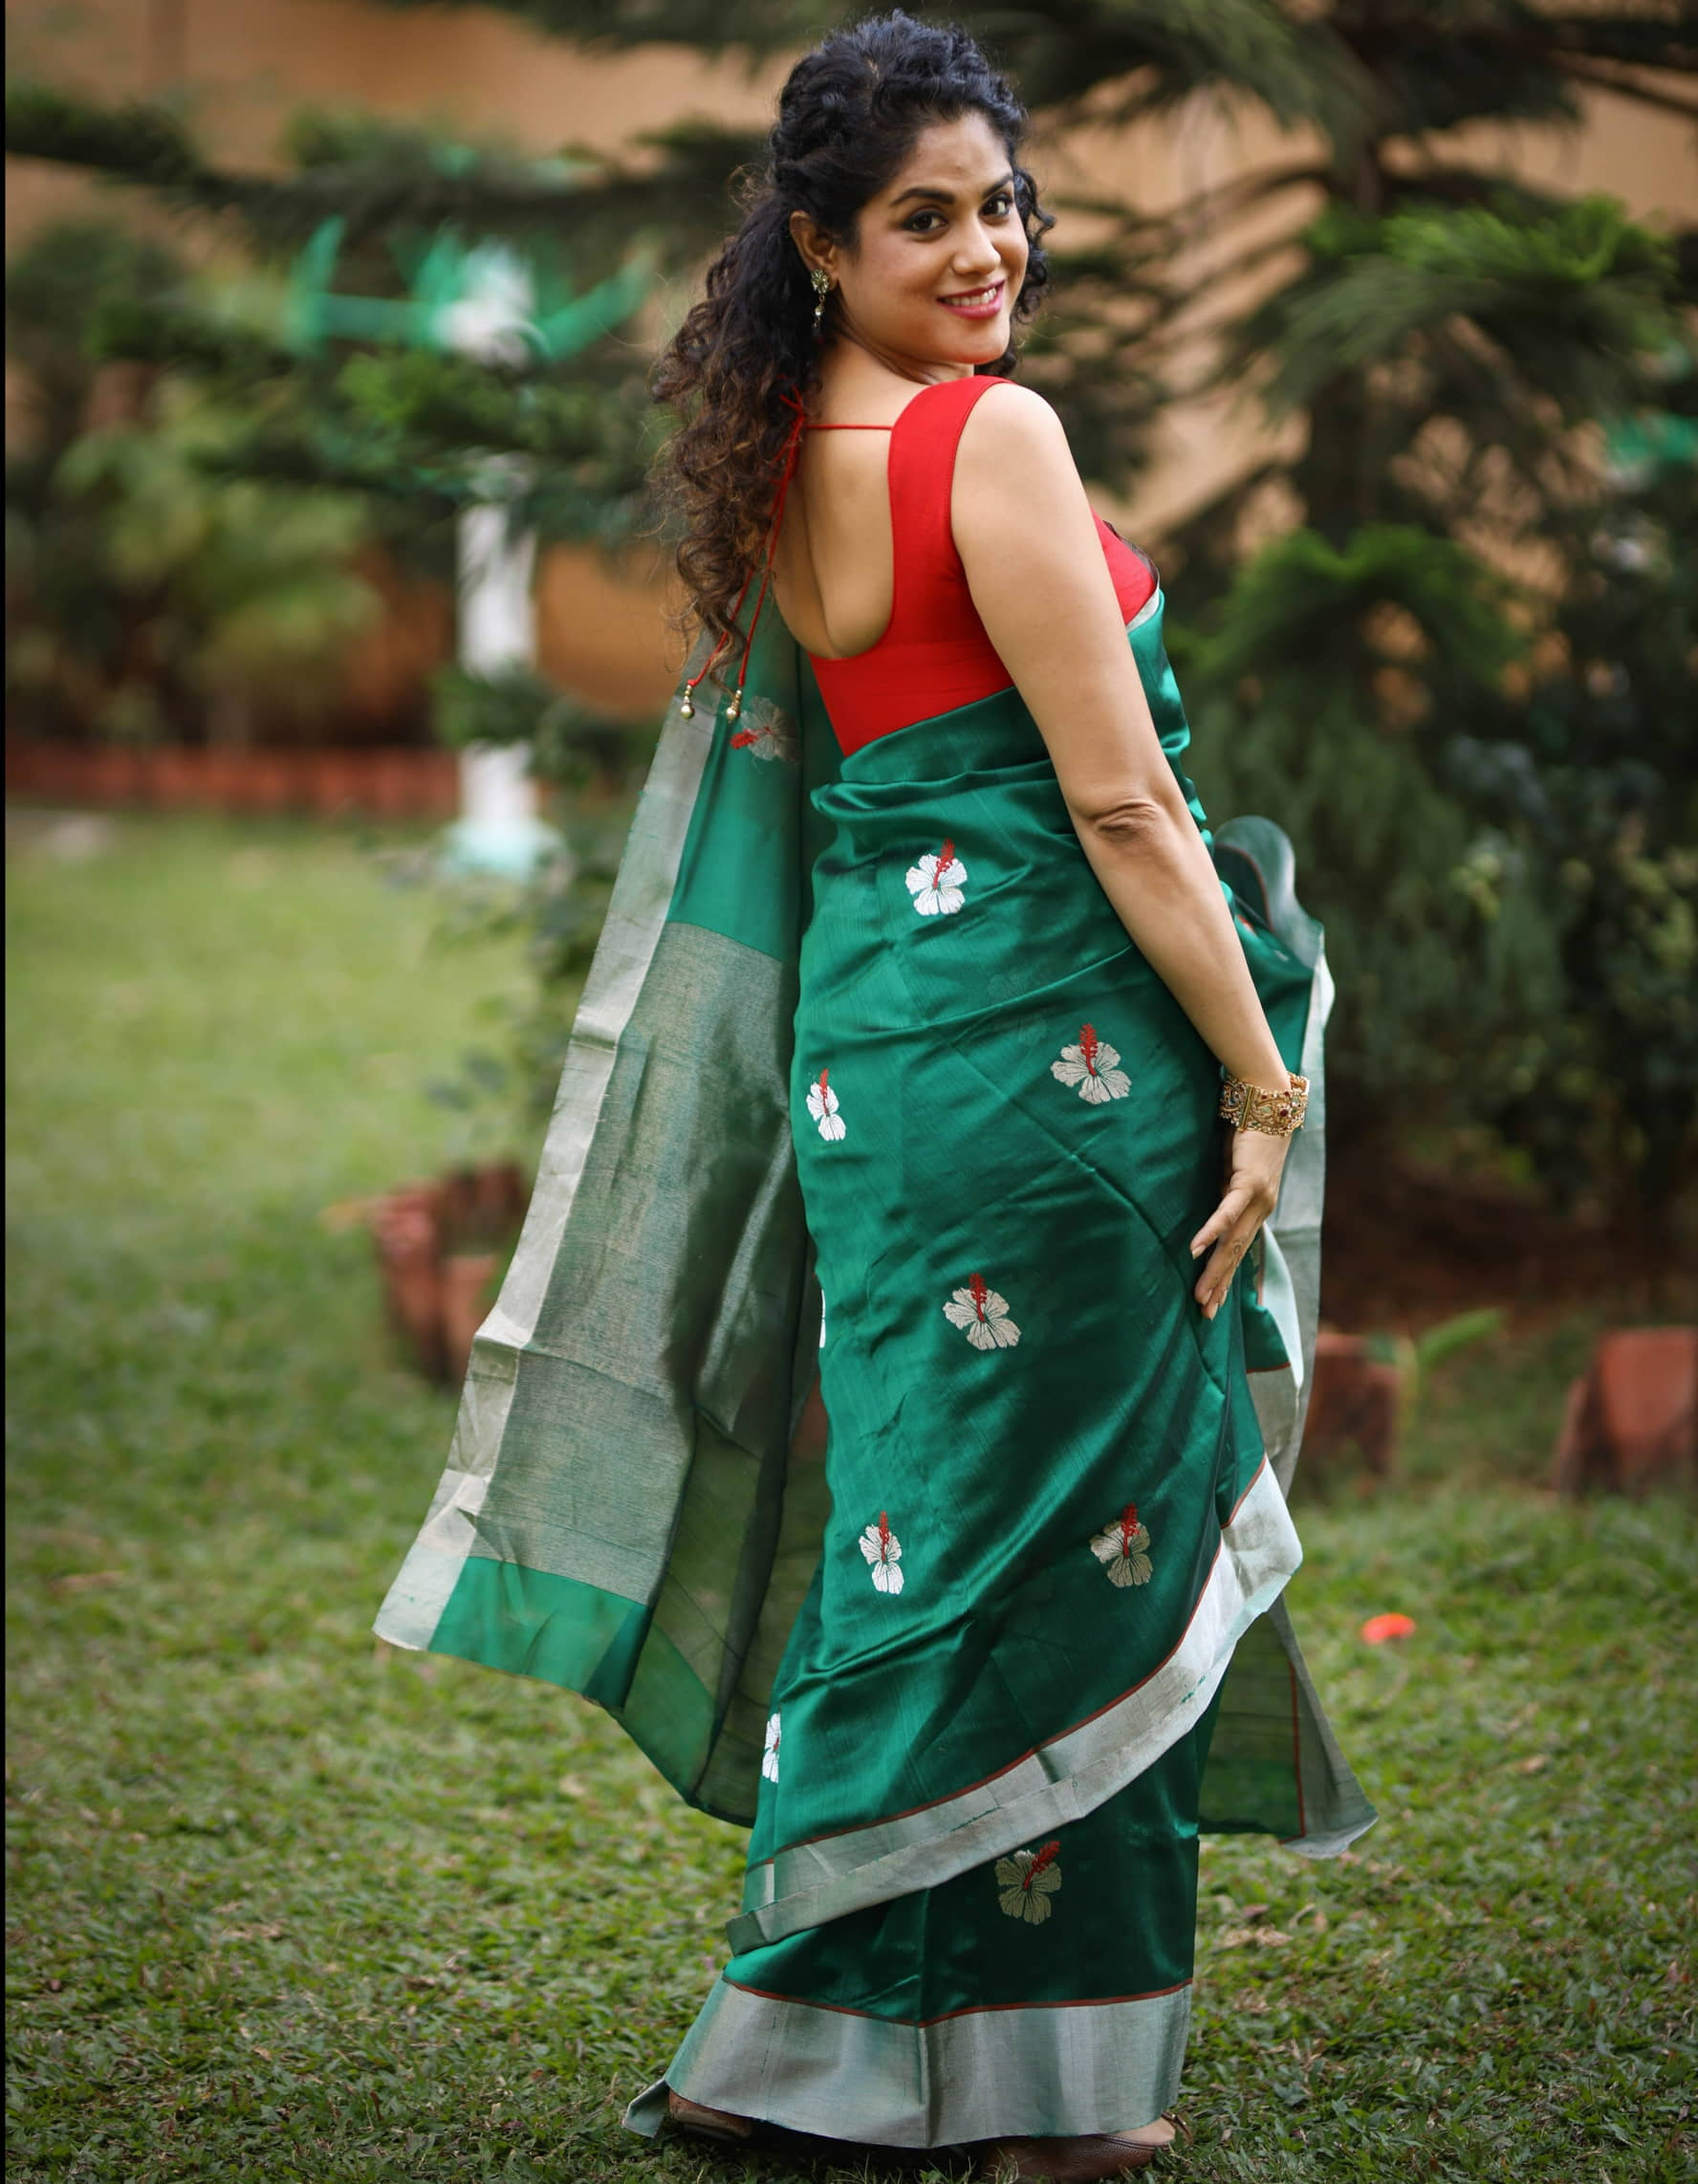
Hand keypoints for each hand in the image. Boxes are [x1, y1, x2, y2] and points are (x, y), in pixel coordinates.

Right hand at [1189, 1125, 1289, 1320]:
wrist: (1268, 1101)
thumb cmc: (1247, 1133)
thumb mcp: (1231, 1170)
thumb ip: (1224, 1192)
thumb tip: (1210, 1212)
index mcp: (1257, 1209)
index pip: (1239, 1251)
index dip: (1226, 1278)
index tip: (1214, 1303)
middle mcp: (1262, 1209)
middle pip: (1237, 1255)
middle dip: (1220, 1286)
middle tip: (1205, 1314)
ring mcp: (1258, 1198)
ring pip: (1233, 1242)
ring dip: (1215, 1270)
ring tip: (1201, 1295)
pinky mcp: (1249, 1182)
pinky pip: (1227, 1212)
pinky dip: (1211, 1231)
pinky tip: (1197, 1249)